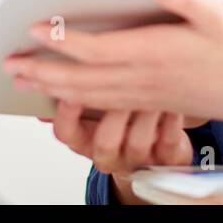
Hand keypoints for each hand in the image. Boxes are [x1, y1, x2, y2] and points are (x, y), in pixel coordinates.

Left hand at [6, 0, 222, 135]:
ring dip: (50, 89)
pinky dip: (73, 102)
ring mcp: (142, 94)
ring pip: (86, 96)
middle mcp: (143, 79)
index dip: (62, 39)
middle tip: (7, 63)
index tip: (33, 26)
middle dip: (41, 72)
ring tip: (20, 80)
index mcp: (154, 53)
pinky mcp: (145, 102)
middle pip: (81, 79)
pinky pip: (101, 106)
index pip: (97, 48)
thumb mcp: (220, 13)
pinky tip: (57, 95)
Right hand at [43, 101, 195, 203]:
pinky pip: (168, 144)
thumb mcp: (93, 103)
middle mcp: (108, 153)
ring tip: (152, 92)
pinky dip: (171, 122)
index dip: (67, 114)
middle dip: (115, 112)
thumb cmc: (121, 115)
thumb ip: (75, 86)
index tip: (72, 93)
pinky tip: (172, 105)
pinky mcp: (165, 159)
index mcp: (84, 139)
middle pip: (104, 140)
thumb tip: (50, 62)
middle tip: (122, 86)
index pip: (65, 132)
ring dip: (145, 115)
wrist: (154, 146)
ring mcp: (137, 158)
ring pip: (137, 143)